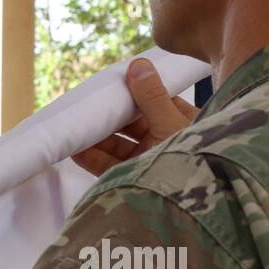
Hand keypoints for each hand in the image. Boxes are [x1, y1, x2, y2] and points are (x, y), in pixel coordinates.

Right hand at [72, 58, 195, 176]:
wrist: (195, 203)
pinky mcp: (130, 179)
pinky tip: (74, 149)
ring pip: (116, 144)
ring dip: (95, 136)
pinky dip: (90, 157)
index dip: (131, 91)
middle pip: (130, 123)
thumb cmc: (193, 156)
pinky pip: (107, 166)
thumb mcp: (172, 122)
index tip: (110, 83)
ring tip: (74, 124)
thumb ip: (151, 97)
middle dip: (108, 114)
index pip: (151, 101)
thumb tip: (136, 65)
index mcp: (180, 121)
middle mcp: (162, 140)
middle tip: (85, 103)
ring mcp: (145, 161)